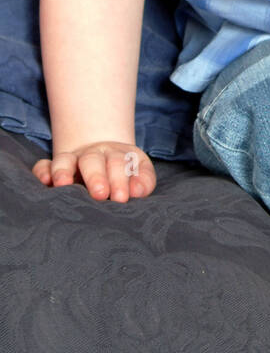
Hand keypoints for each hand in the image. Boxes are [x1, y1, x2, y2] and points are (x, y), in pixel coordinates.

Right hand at [30, 141, 156, 201]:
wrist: (107, 160)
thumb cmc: (127, 175)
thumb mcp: (140, 174)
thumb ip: (143, 182)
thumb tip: (137, 191)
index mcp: (117, 155)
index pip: (118, 162)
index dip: (120, 179)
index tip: (122, 198)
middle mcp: (94, 155)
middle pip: (92, 160)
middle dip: (96, 176)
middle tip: (100, 194)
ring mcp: (72, 160)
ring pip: (65, 160)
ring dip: (63, 171)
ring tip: (63, 184)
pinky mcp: (53, 168)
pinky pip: (43, 166)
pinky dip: (42, 172)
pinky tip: (45, 183)